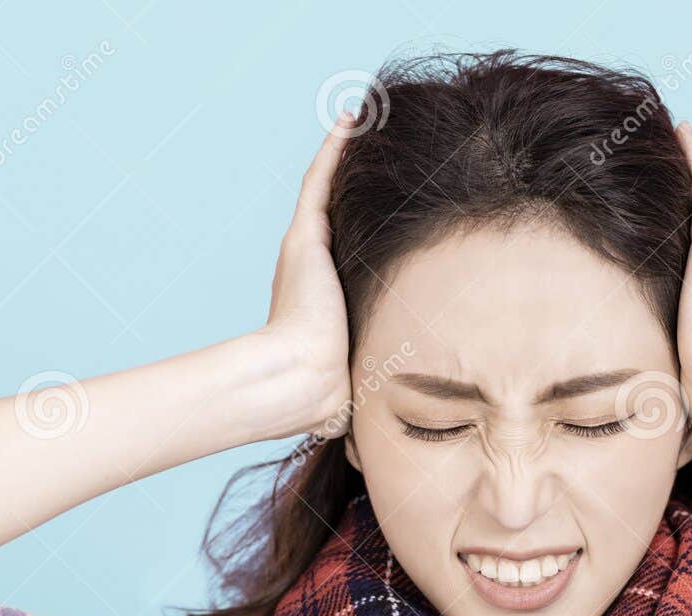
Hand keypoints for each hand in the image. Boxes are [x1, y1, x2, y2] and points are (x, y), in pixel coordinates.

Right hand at [252, 111, 355, 439]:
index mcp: (329, 291)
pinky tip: (354, 119)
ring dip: (348, 154)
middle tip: (382, 140)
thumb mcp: (360, 372)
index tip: (389, 199)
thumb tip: (385, 419)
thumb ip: (372, 377)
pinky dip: (336, 149)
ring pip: (331, 188)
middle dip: (360, 175)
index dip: (366, 219)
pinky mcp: (304, 237)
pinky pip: (323, 180)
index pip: (351, 243)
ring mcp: (306, 248)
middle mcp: (314, 263)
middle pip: (341, 207)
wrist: (302, 379)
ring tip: (369, 119)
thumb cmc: (330, 387)